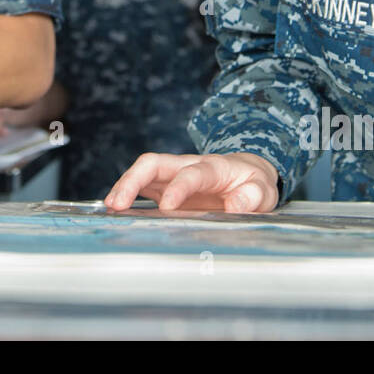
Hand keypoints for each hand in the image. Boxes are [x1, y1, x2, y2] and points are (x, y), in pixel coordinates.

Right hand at [104, 152, 281, 212]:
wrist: (247, 172)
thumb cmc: (253, 182)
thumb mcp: (263, 190)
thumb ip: (252, 196)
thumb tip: (235, 205)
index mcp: (214, 167)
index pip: (192, 174)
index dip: (179, 188)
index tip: (167, 207)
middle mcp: (188, 166)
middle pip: (154, 163)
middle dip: (133, 180)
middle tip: (118, 203)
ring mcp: (174, 175)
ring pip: (143, 171)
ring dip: (124, 186)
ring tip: (110, 206)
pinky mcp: (166, 186)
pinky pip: (143, 185)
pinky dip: (127, 194)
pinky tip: (115, 210)